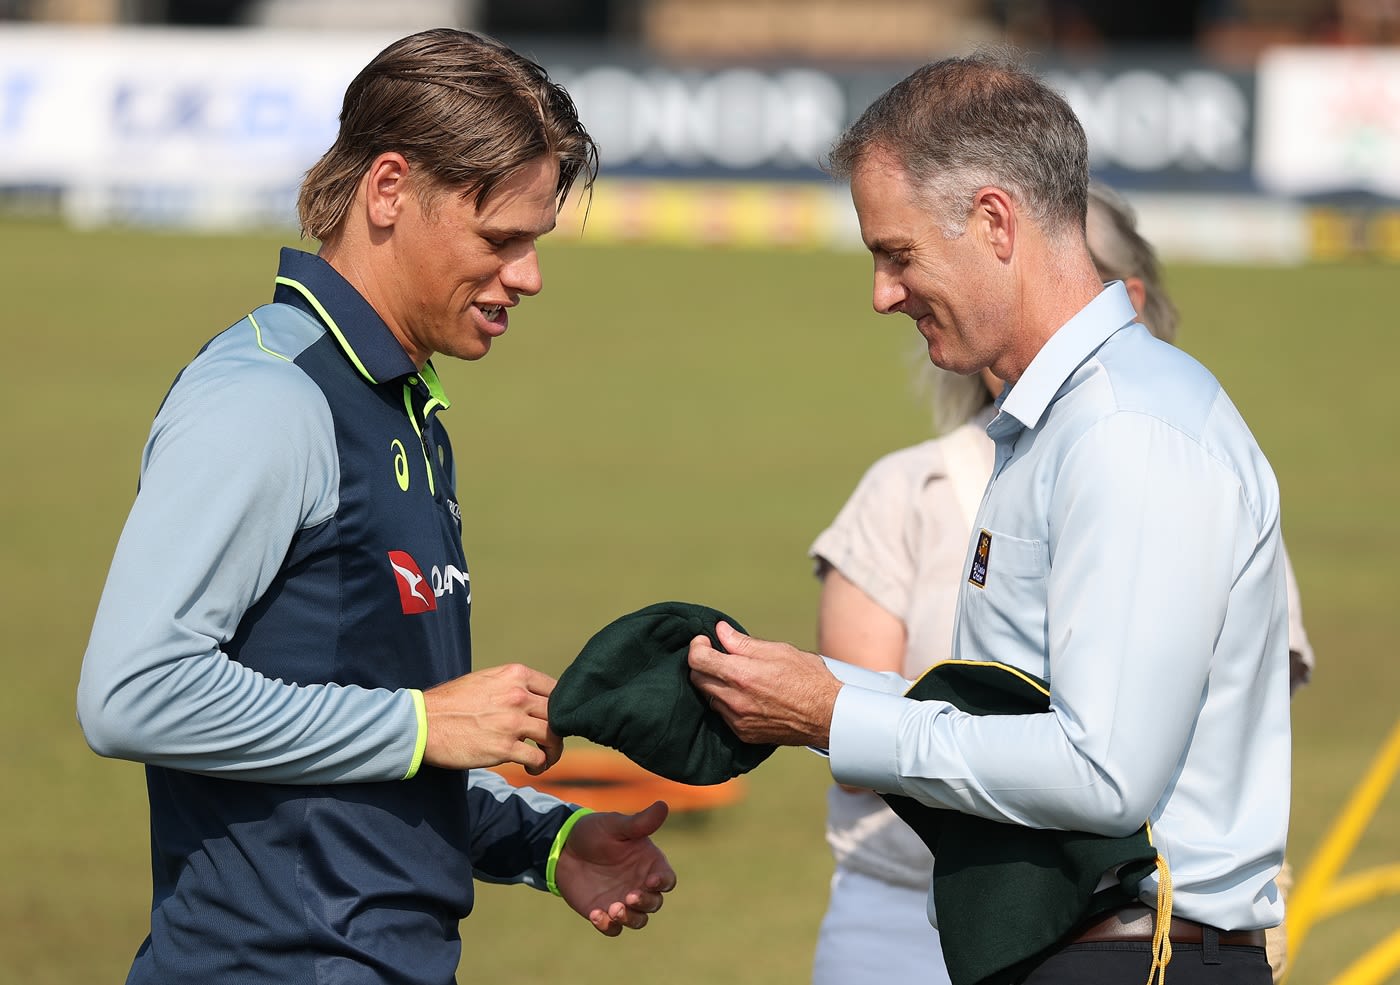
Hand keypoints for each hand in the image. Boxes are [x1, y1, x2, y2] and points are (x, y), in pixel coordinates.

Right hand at [421, 664, 561, 773]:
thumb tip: (532, 697)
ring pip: (553, 737)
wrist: (423, 723)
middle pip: (558, 714)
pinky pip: (537, 757)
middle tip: (551, 742)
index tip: (556, 719)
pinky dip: (539, 765)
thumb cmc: (450, 703)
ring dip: (554, 751)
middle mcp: (518, 695)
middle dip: (559, 730)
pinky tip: (532, 768)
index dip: (561, 707)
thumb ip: (511, 685)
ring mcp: (512, 722)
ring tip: (545, 759)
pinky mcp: (504, 747)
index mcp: (515, 675)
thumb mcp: (484, 680)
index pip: (556, 689)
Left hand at [553, 801, 676, 935]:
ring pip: (638, 920)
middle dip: (645, 903)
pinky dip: (608, 926)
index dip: (663, 882)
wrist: (563, 848)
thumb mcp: (616, 825)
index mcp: (649, 864)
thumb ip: (639, 822)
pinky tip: (595, 914)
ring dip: (630, 918)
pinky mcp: (604, 912)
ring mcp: (623, 901)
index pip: (667, 879)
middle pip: (655, 903)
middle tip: (628, 896)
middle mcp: (640, 885)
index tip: (651, 881)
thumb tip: (663, 805)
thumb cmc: (595, 832)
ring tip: (613, 909)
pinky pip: (613, 928)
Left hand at [687, 621, 840, 747]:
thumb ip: (743, 643)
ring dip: (714, 684)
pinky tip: (744, 694)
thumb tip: (721, 631)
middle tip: (718, 655)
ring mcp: (738, 719)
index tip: (704, 641)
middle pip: (697, 679)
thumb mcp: (779, 650)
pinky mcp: (744, 733)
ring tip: (734, 675)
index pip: (698, 660)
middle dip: (703, 664)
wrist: (828, 716)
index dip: (697, 646)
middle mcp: (735, 700)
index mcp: (741, 675)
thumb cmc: (808, 679)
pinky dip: (726, 702)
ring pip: (709, 697)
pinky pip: (722, 715)